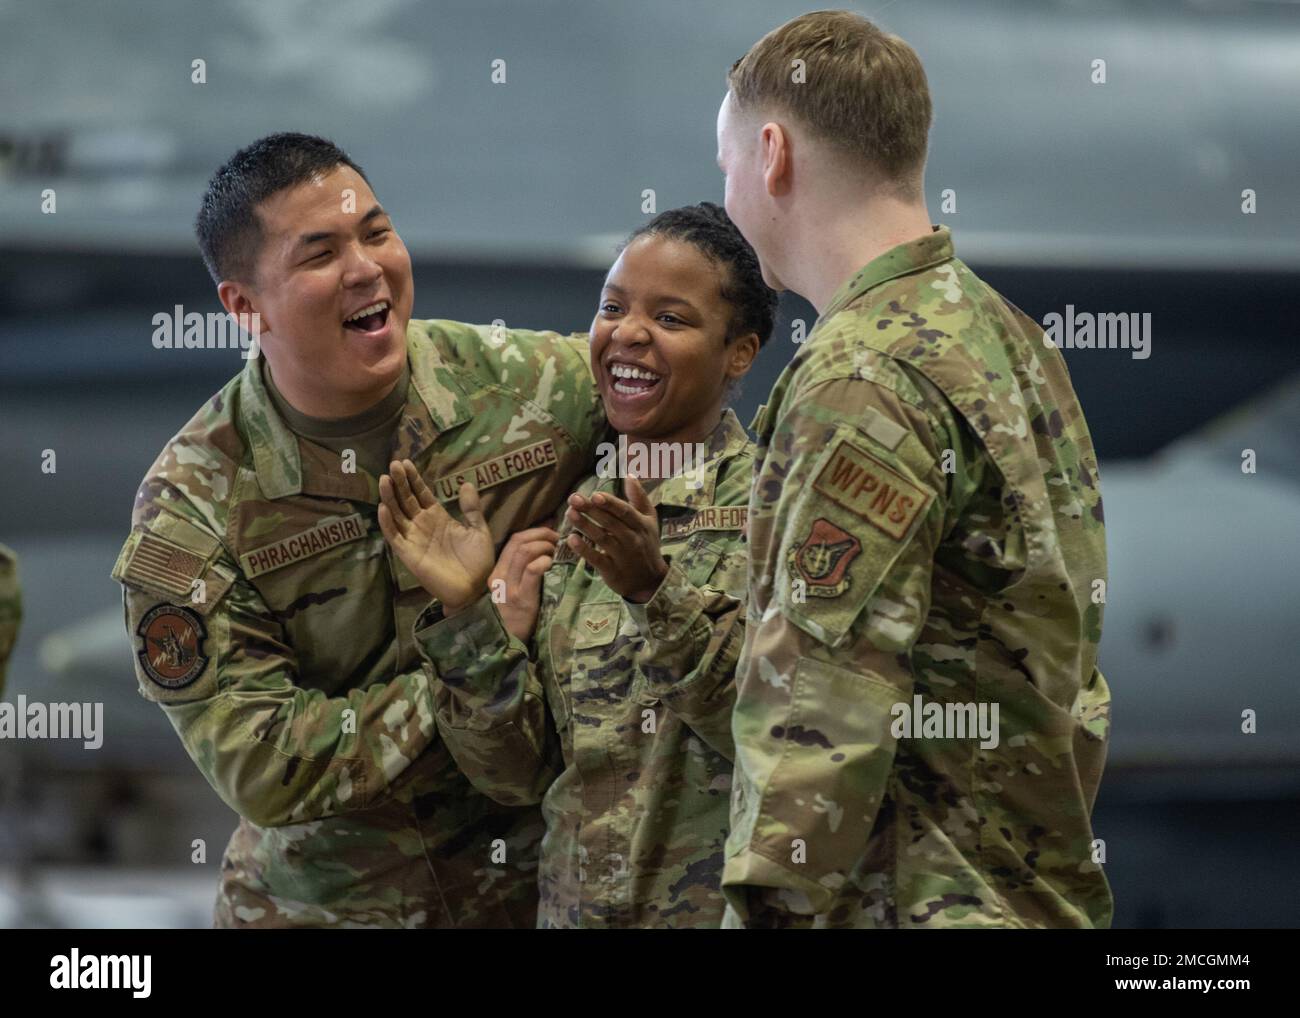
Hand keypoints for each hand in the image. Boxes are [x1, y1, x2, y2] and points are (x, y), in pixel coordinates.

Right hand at [377, 459, 493, 612]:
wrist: (476, 588)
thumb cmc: (478, 562)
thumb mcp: (479, 530)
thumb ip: (471, 508)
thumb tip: (466, 483)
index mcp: (439, 518)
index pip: (421, 494)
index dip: (413, 479)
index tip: (405, 462)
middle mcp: (423, 525)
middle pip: (406, 500)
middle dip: (400, 483)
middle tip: (394, 464)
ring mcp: (414, 539)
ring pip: (397, 514)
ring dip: (390, 497)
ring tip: (385, 479)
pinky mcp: (409, 554)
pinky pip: (394, 536)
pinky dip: (387, 523)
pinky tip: (383, 507)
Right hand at [488, 527, 559, 641]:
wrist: (505, 645)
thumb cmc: (514, 618)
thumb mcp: (511, 591)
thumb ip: (522, 571)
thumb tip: (544, 547)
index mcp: (496, 573)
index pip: (513, 540)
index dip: (535, 531)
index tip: (551, 533)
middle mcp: (499, 576)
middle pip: (520, 541)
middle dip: (543, 534)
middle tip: (559, 540)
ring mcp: (509, 587)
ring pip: (525, 552)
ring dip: (546, 546)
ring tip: (557, 552)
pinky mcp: (521, 599)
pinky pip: (533, 570)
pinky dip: (545, 561)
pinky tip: (553, 565)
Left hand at [565, 474, 666, 602]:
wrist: (650, 581)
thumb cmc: (647, 545)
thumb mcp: (650, 521)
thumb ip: (640, 498)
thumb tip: (630, 475)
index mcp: (641, 525)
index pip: (624, 511)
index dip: (609, 503)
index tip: (594, 495)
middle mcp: (632, 539)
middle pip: (610, 523)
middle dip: (591, 510)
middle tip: (573, 498)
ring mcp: (622, 556)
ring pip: (602, 538)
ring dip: (585, 525)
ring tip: (570, 513)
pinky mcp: (611, 571)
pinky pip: (597, 559)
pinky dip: (584, 550)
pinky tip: (571, 539)